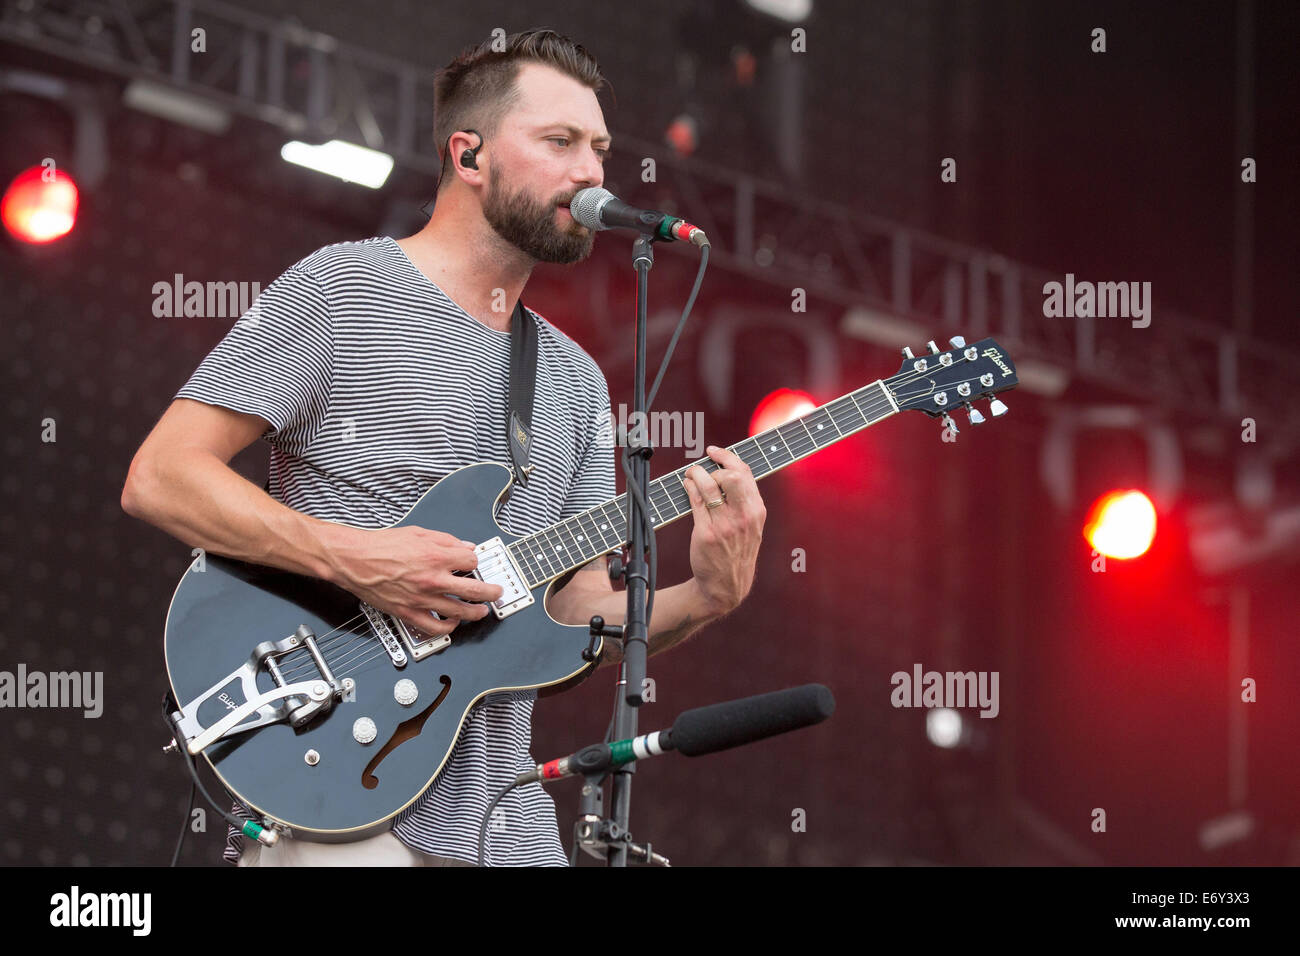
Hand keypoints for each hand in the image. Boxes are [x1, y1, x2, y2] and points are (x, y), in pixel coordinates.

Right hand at [327, 526, 503, 636]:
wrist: (354, 560)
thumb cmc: (380, 546)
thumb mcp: (418, 533)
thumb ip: (446, 540)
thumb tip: (465, 547)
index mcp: (436, 557)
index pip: (471, 563)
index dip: (475, 562)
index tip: (474, 564)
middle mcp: (432, 579)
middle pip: (475, 590)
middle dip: (491, 592)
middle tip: (497, 592)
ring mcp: (422, 599)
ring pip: (460, 612)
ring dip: (476, 612)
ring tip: (482, 611)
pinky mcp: (409, 613)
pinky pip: (435, 627)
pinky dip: (448, 628)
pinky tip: (453, 623)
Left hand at [680, 445, 766, 617]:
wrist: (726, 586)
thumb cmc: (736, 552)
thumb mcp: (751, 527)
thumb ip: (744, 501)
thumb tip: (726, 471)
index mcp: (757, 512)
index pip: (745, 472)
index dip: (727, 456)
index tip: (714, 452)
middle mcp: (743, 516)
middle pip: (731, 475)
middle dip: (713, 465)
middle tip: (701, 468)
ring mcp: (725, 525)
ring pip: (709, 485)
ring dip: (695, 473)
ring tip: (690, 474)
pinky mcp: (707, 533)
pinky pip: (695, 501)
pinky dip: (689, 487)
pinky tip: (686, 486)